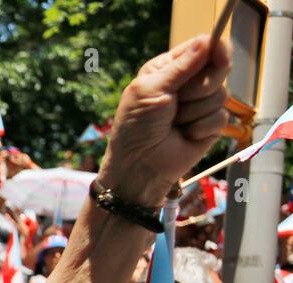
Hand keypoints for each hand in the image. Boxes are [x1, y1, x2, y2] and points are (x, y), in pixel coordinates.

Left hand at [99, 34, 230, 206]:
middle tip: (175, 103)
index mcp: (170, 68)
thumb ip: (181, 66)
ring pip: (221, 95)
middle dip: (199, 87)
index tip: (218, 56)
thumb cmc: (136, 127)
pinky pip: (221, 117)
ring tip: (174, 123)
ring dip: (194, 112)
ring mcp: (202, 103)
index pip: (205, 47)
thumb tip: (209, 39)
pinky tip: (184, 135)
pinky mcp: (211, 125)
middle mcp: (189, 82)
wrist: (138, 167)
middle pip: (219, 68)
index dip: (216, 49)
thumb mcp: (151, 90)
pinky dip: (200, 128)